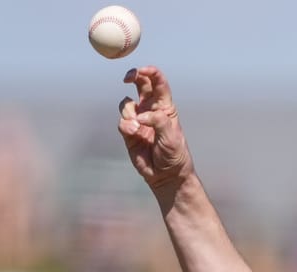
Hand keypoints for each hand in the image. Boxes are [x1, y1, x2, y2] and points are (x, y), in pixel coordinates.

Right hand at [118, 66, 192, 190]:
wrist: (166, 175)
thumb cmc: (174, 154)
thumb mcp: (171, 136)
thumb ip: (158, 121)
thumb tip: (140, 116)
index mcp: (165, 106)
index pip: (158, 82)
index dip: (150, 72)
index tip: (143, 70)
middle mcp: (150, 109)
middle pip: (139, 84)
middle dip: (133, 76)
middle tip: (127, 78)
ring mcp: (138, 120)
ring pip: (126, 104)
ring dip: (129, 113)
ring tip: (138, 129)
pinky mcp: (129, 132)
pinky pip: (122, 121)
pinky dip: (126, 126)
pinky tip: (134, 134)